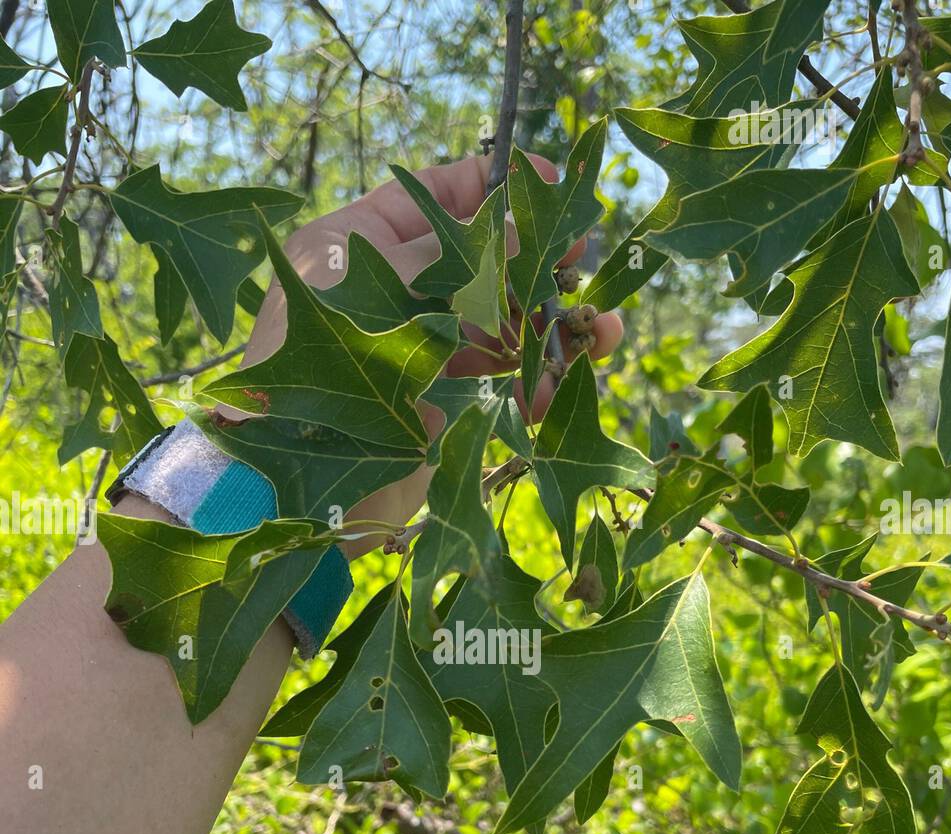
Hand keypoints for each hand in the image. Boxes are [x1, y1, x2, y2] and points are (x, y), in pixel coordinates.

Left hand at [236, 152, 622, 557]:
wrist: (298, 477)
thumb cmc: (323, 363)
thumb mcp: (388, 285)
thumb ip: (459, 256)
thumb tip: (523, 231)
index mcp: (361, 241)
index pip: (438, 195)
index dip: (496, 187)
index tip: (550, 187)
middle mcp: (389, 286)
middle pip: (478, 259)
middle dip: (535, 265)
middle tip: (581, 266)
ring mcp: (414, 342)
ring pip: (493, 320)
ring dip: (546, 327)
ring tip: (599, 335)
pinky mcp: (433, 395)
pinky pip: (490, 373)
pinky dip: (526, 378)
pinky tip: (556, 387)